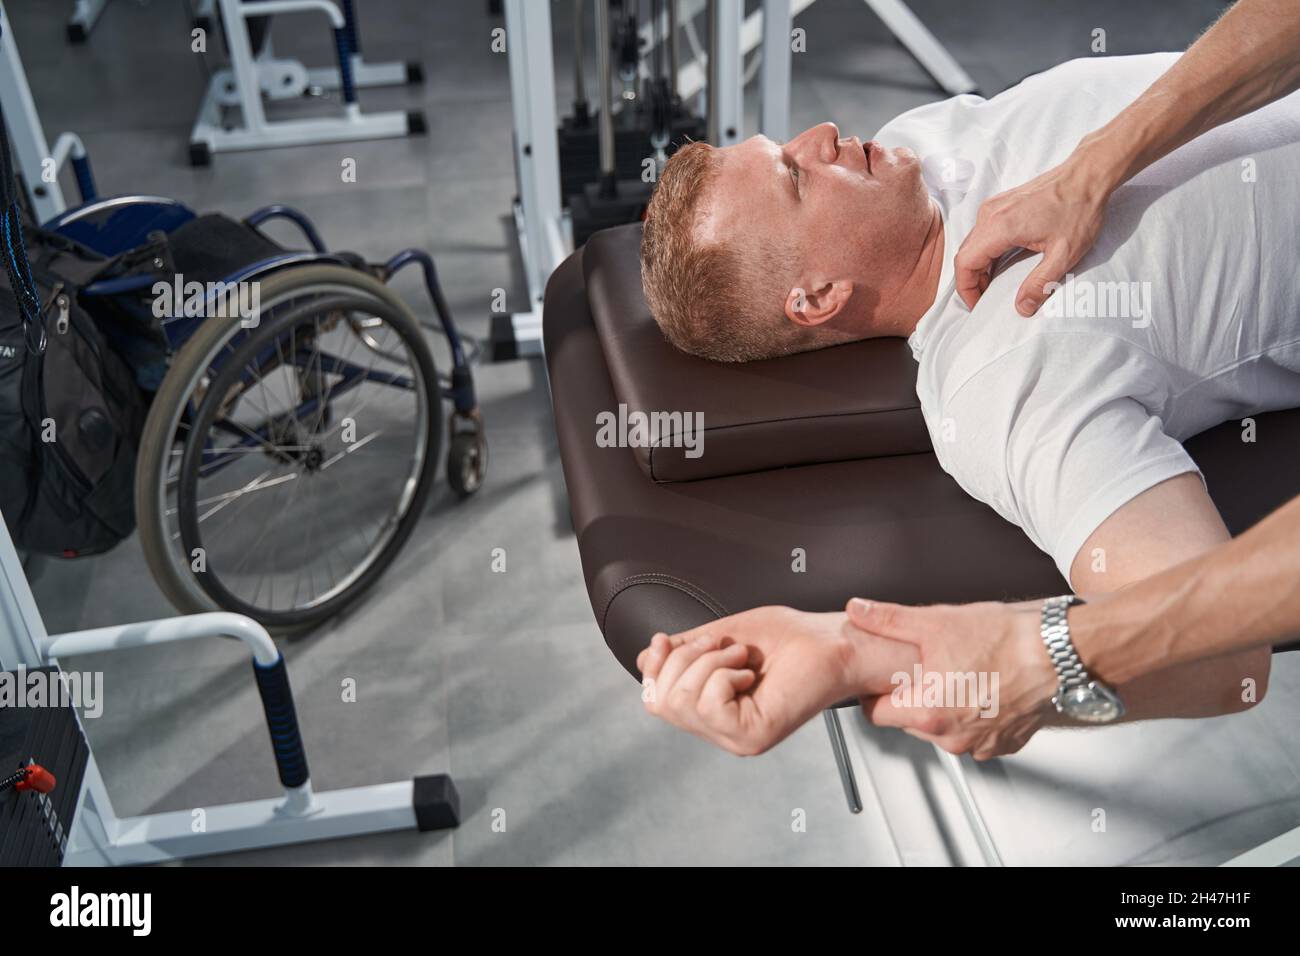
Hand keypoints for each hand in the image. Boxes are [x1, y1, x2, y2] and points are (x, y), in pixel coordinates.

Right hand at [636, 606, 869, 755]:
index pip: (655, 700)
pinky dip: (723, 674)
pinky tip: (749, 672)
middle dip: (683, 658)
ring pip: (682, 700)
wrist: (831, 641)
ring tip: (741, 657)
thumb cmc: (790, 638)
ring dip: (709, 661)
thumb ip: (684, 651)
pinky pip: (708, 704)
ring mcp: (735, 739)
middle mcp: (721, 730)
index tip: (665, 639)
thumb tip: (645, 659)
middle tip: (722, 645)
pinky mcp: (752, 738)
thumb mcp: (720, 637)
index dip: (652, 667)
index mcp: (713, 708)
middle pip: (661, 700)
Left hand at [846, 598, 1057, 758]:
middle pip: (909, 722)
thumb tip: (858, 610)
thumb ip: (888, 620)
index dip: (875, 691)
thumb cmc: (1005, 640)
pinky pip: (975, 734)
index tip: (883, 677)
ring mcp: (981, 745)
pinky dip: (973, 716)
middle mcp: (953, 737)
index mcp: (929, 712)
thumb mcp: (935, 622)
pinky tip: (981, 688)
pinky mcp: (1004, 744)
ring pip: (942, 730)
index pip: (875, 714)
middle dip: (912, 697)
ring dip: (943, 708)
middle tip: (926, 667)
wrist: (1057, 652)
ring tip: (957, 674)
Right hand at [954, 152, 1111, 315]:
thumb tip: (1023, 307)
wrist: (1088, 175)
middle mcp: (990, 214)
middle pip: (965, 254)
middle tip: (987, 298)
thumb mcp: (1063, 255)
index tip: (978, 304)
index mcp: (999, 227)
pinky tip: (1003, 262)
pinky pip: (982, 232)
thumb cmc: (1078, 208)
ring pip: (973, 243)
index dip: (967, 289)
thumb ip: (1039, 284)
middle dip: (972, 280)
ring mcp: (994, 206)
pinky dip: (986, 251)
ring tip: (995, 284)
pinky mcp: (1001, 204)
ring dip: (979, 266)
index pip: (965, 264)